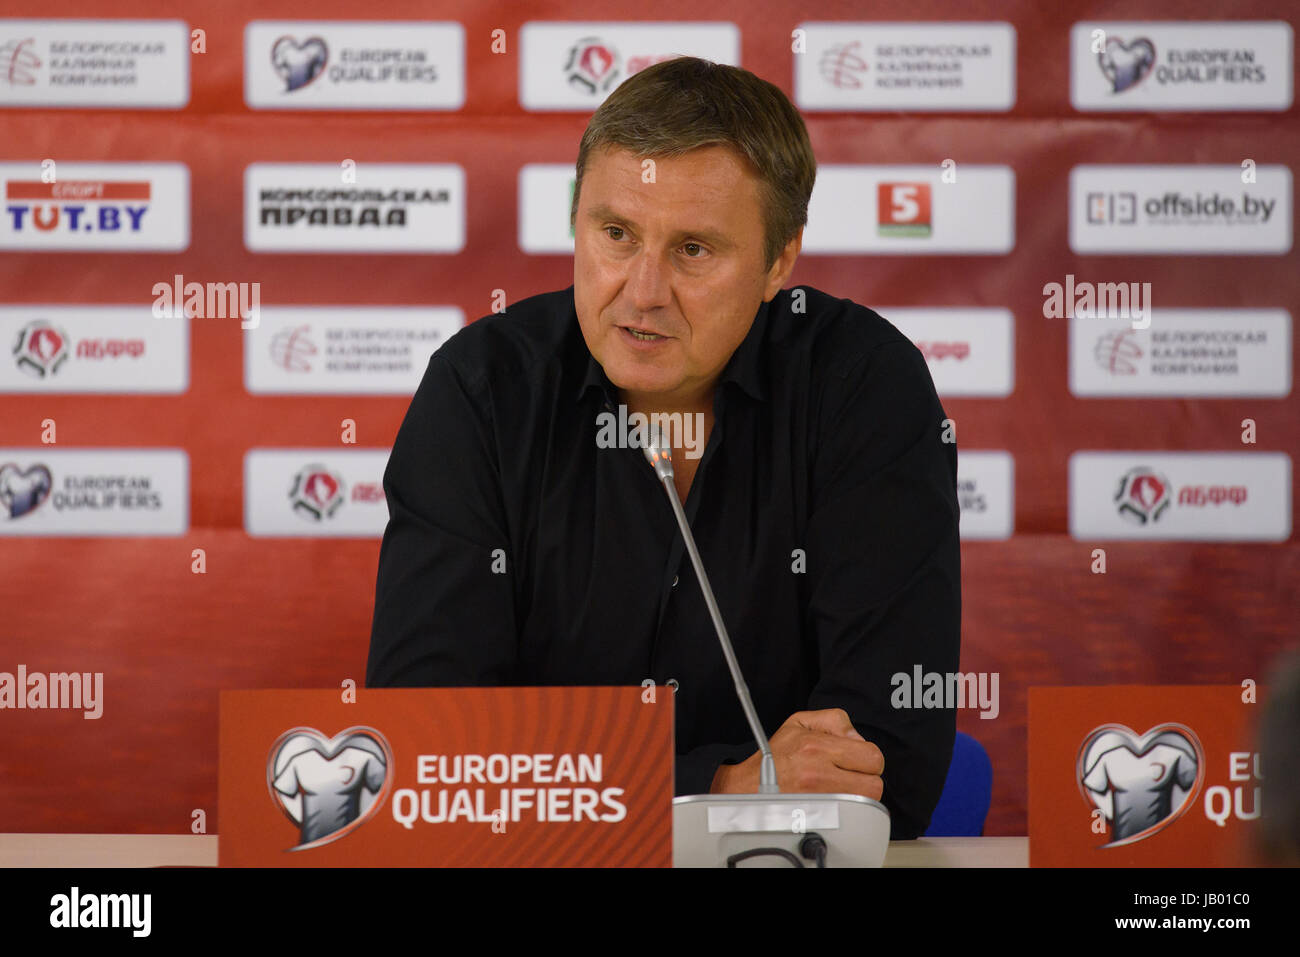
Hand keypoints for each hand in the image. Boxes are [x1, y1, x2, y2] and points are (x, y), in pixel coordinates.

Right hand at [709, 708, 883, 799]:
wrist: (748, 787)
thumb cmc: (774, 756)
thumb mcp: (799, 722)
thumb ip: (835, 720)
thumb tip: (858, 739)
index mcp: (816, 746)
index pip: (872, 756)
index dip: (867, 757)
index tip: (856, 759)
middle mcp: (818, 774)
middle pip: (874, 783)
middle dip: (866, 778)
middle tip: (851, 775)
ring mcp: (819, 799)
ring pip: (865, 802)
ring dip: (858, 795)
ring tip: (841, 788)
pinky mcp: (818, 817)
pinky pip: (851, 816)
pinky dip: (848, 809)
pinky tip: (834, 800)